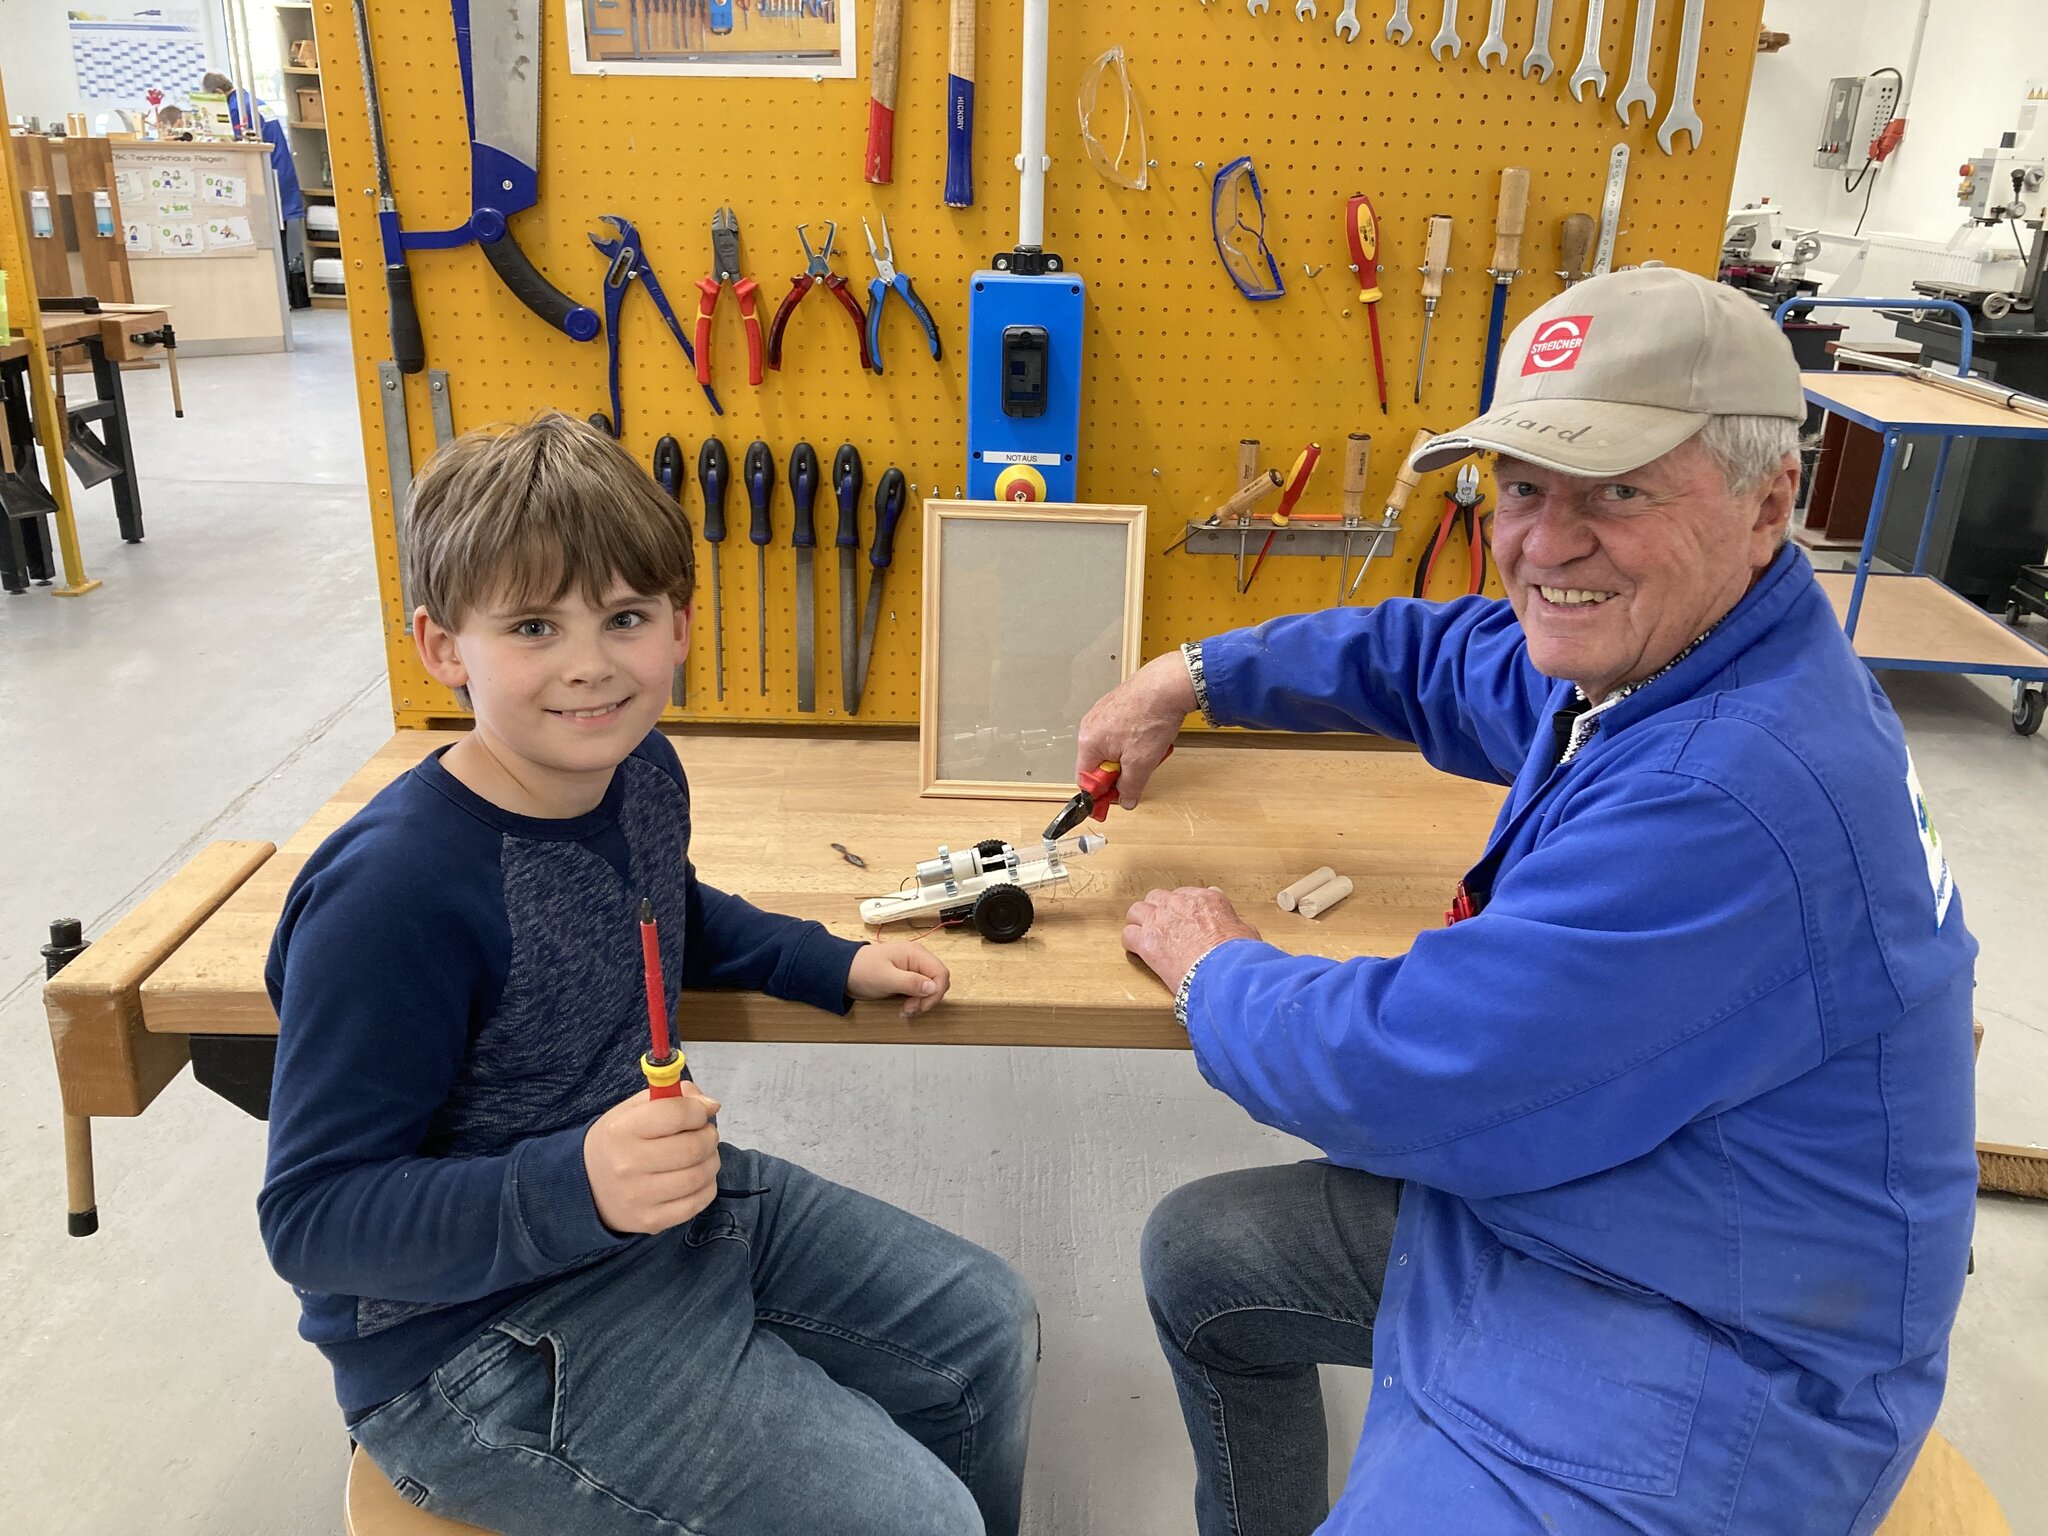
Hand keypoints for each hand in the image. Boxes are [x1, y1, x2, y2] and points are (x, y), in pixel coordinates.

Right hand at [583, 1081, 722, 1235]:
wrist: (587, 1186)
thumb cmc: (619, 1142)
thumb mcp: (633, 1110)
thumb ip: (672, 1097)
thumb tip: (710, 1105)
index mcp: (622, 1131)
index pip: (675, 1114)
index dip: (698, 1110)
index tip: (700, 1112)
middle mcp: (628, 1165)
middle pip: (693, 1147)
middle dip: (709, 1136)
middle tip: (706, 1134)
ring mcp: (639, 1196)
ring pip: (699, 1175)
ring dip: (712, 1160)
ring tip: (703, 1155)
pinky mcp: (651, 1220)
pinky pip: (698, 1202)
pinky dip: (707, 1186)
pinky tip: (697, 1177)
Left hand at [849, 941, 950, 1019]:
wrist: (843, 972)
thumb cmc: (861, 969)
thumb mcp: (886, 978)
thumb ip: (911, 982)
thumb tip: (933, 987)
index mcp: (915, 953)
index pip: (941, 973)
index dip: (935, 993)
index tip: (921, 1005)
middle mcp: (917, 958)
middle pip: (938, 981)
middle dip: (928, 999)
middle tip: (910, 1008)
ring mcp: (913, 968)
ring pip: (930, 988)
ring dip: (921, 1002)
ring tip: (905, 1009)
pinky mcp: (907, 977)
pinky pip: (920, 990)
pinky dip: (915, 1001)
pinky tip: (904, 1006)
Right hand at [1073, 649, 1198, 808]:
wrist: (1168, 683)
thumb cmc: (1151, 716)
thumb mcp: (1141, 763)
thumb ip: (1129, 787)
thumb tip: (1125, 800)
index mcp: (1088, 742)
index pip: (1085, 779)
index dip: (1102, 792)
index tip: (1117, 797)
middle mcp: (1090, 725)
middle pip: (1099, 763)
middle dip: (1121, 771)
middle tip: (1140, 770)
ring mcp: (1103, 713)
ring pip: (1113, 747)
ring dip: (1131, 755)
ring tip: (1150, 748)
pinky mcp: (1117, 705)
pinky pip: (1121, 733)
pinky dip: (1135, 739)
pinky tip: (1150, 735)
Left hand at [1122, 886, 1261, 993]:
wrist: (1225, 973)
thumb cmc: (1239, 956)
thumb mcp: (1247, 932)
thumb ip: (1236, 924)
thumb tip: (1238, 927)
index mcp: (1207, 900)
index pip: (1186, 895)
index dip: (1182, 908)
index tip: (1183, 919)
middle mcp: (1180, 904)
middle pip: (1158, 897)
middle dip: (1158, 910)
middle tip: (1161, 926)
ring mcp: (1160, 921)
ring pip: (1137, 910)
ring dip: (1140, 922)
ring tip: (1144, 935)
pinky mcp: (1147, 942)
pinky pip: (1128, 934)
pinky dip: (1131, 942)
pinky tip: (1137, 950)